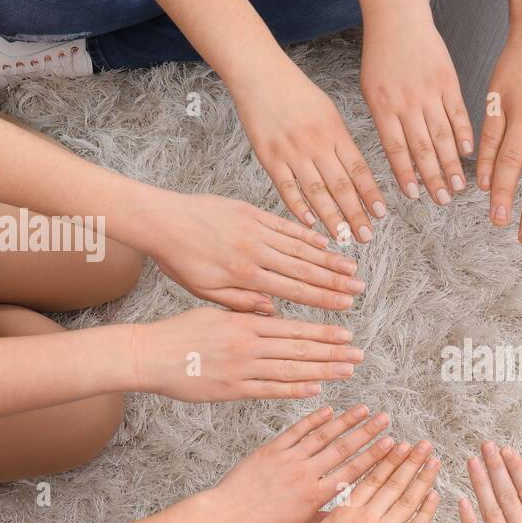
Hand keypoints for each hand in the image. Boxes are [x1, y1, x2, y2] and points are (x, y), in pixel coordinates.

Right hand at [130, 307, 361, 401]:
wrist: (148, 354)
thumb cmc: (180, 332)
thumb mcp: (215, 312)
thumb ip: (245, 313)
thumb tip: (272, 312)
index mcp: (245, 322)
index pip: (294, 328)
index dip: (323, 332)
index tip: (346, 335)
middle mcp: (248, 344)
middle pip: (299, 348)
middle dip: (333, 352)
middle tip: (359, 355)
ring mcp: (241, 368)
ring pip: (291, 369)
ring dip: (322, 371)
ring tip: (346, 371)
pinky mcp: (231, 390)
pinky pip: (269, 390)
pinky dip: (294, 390)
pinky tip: (315, 389)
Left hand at [146, 192, 364, 313]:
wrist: (162, 220)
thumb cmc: (180, 260)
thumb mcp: (205, 291)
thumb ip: (240, 302)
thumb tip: (272, 311)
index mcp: (246, 276)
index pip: (294, 290)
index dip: (323, 299)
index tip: (345, 305)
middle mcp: (257, 252)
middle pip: (305, 269)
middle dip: (335, 281)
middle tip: (359, 289)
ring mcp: (256, 229)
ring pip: (300, 247)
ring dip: (328, 259)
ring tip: (351, 268)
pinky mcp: (251, 212)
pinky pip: (285, 225)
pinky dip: (307, 234)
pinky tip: (325, 241)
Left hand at [202, 404, 394, 522]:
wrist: (224, 519)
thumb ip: (322, 521)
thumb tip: (345, 515)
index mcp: (315, 496)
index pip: (353, 472)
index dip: (375, 457)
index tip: (392, 445)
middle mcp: (305, 474)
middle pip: (343, 448)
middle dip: (368, 432)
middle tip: (385, 419)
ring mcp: (288, 459)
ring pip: (323, 435)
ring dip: (345, 421)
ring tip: (364, 409)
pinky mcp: (271, 451)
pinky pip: (296, 431)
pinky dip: (313, 419)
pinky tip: (328, 409)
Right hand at [234, 62, 386, 243]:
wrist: (260, 74)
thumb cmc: (296, 92)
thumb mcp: (328, 111)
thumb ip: (341, 141)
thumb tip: (357, 172)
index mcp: (335, 131)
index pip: (358, 169)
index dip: (370, 194)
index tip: (381, 214)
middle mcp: (316, 144)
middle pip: (341, 186)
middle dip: (356, 214)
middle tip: (366, 236)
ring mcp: (292, 152)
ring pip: (316, 193)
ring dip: (332, 218)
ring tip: (343, 237)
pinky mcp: (269, 158)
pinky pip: (287, 189)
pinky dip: (299, 208)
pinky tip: (310, 223)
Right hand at [282, 439, 439, 522]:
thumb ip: (336, 519)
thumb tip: (344, 513)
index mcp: (346, 509)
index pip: (373, 478)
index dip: (389, 460)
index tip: (400, 445)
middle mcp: (365, 517)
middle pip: (393, 482)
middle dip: (411, 461)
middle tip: (424, 445)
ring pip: (406, 500)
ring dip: (423, 479)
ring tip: (434, 461)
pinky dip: (426, 510)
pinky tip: (434, 494)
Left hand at [361, 10, 472, 204]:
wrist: (398, 18)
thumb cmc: (381, 56)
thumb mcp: (372, 90)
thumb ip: (386, 121)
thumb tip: (401, 157)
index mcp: (383, 107)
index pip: (397, 149)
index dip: (406, 175)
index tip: (415, 195)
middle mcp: (407, 103)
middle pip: (422, 149)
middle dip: (433, 178)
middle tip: (443, 199)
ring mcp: (429, 92)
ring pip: (442, 136)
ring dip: (451, 164)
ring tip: (459, 185)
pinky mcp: (448, 81)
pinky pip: (457, 113)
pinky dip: (464, 134)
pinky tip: (469, 153)